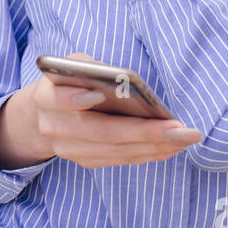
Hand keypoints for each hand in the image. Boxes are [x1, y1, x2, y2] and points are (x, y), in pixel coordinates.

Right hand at [24, 52, 200, 168]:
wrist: (43, 115)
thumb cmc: (68, 82)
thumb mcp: (73, 66)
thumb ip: (91, 69)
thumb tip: (125, 81)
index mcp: (45, 97)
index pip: (56, 99)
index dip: (74, 99)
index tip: (99, 93)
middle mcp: (53, 128)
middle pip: (101, 132)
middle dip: (143, 132)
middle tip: (179, 129)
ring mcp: (68, 150)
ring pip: (116, 151)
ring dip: (154, 146)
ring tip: (185, 138)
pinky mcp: (85, 161)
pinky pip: (121, 160)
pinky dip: (148, 153)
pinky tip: (172, 146)